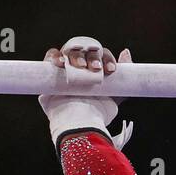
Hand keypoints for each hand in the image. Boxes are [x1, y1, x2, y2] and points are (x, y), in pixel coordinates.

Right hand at [39, 36, 134, 150]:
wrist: (80, 122)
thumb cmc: (97, 113)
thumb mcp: (117, 95)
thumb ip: (124, 77)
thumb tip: (126, 52)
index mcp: (95, 72)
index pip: (101, 55)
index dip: (106, 58)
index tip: (111, 70)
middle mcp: (80, 69)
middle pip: (86, 51)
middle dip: (93, 57)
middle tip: (96, 69)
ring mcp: (65, 71)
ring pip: (69, 52)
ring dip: (76, 56)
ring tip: (81, 67)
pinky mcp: (49, 74)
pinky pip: (50, 58)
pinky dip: (55, 56)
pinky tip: (62, 63)